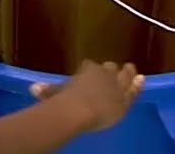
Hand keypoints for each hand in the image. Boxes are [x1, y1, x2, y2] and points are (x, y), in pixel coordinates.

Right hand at [29, 61, 143, 131]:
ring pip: (124, 75)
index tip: (88, 68)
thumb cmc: (66, 100)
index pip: (89, 66)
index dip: (89, 68)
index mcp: (87, 69)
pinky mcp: (125, 98)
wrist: (83, 109)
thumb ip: (47, 91)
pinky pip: (134, 89)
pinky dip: (137, 84)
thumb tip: (33, 88)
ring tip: (131, 68)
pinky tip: (141, 80)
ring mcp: (116, 85)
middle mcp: (104, 73)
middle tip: (112, 68)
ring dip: (128, 72)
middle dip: (110, 69)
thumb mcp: (54, 93)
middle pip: (109, 68)